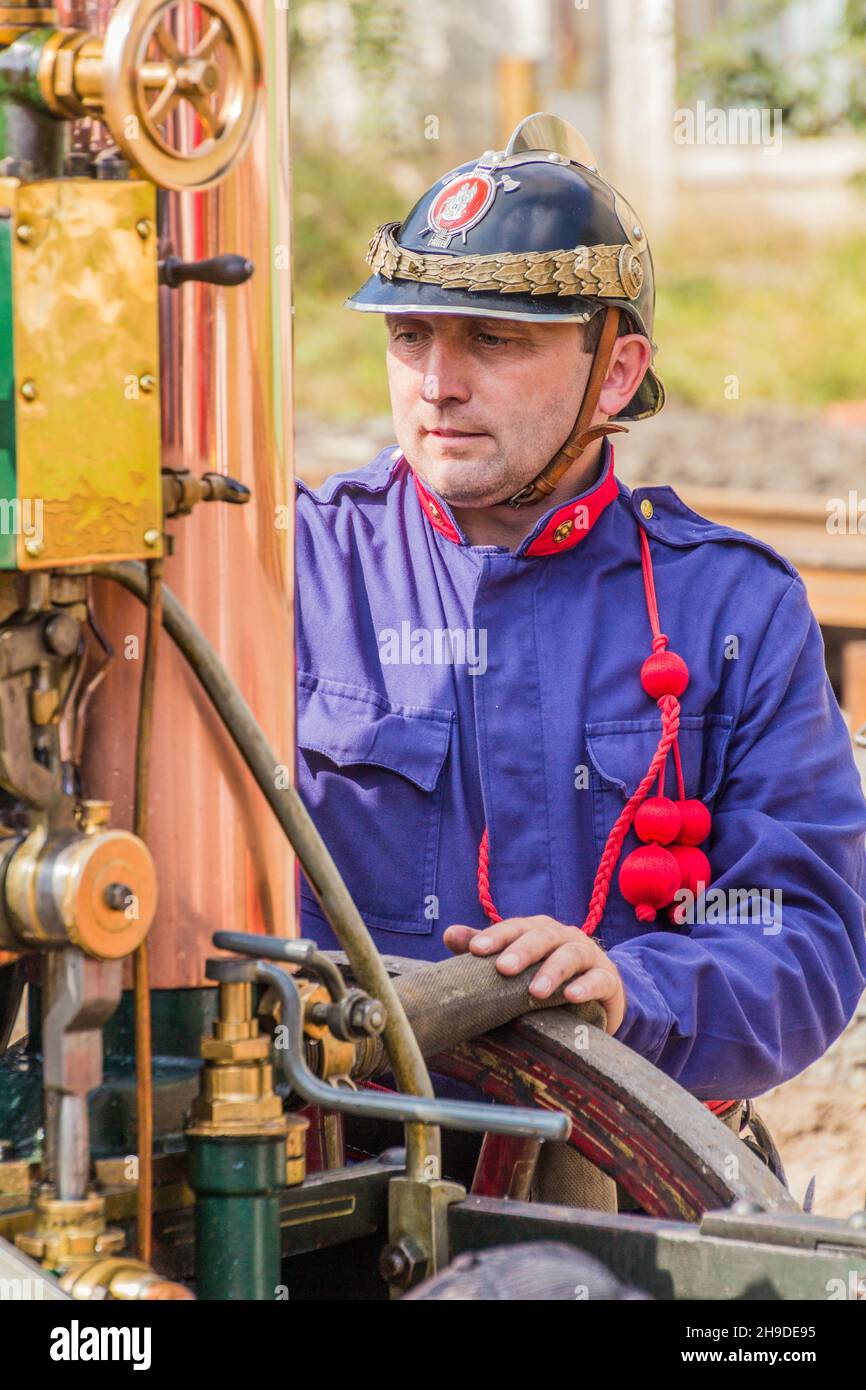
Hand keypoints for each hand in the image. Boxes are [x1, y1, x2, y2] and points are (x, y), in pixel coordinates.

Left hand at [443, 915, 626, 1032]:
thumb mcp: (518, 963)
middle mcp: (563, 936)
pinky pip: (599, 979)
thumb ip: (489, 949)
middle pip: (542, 936)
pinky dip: (586, 986)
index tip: (475, 949)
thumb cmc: (547, 975)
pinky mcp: (608, 979)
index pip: (515, 927)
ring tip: (535, 991)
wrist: (596, 997)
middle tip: (503, 968)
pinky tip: (573, 996)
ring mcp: (588, 955)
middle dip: (522, 950)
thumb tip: (449, 934)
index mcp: (538, 930)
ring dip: (552, 971)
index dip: (496, 935)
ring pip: (570, 955)